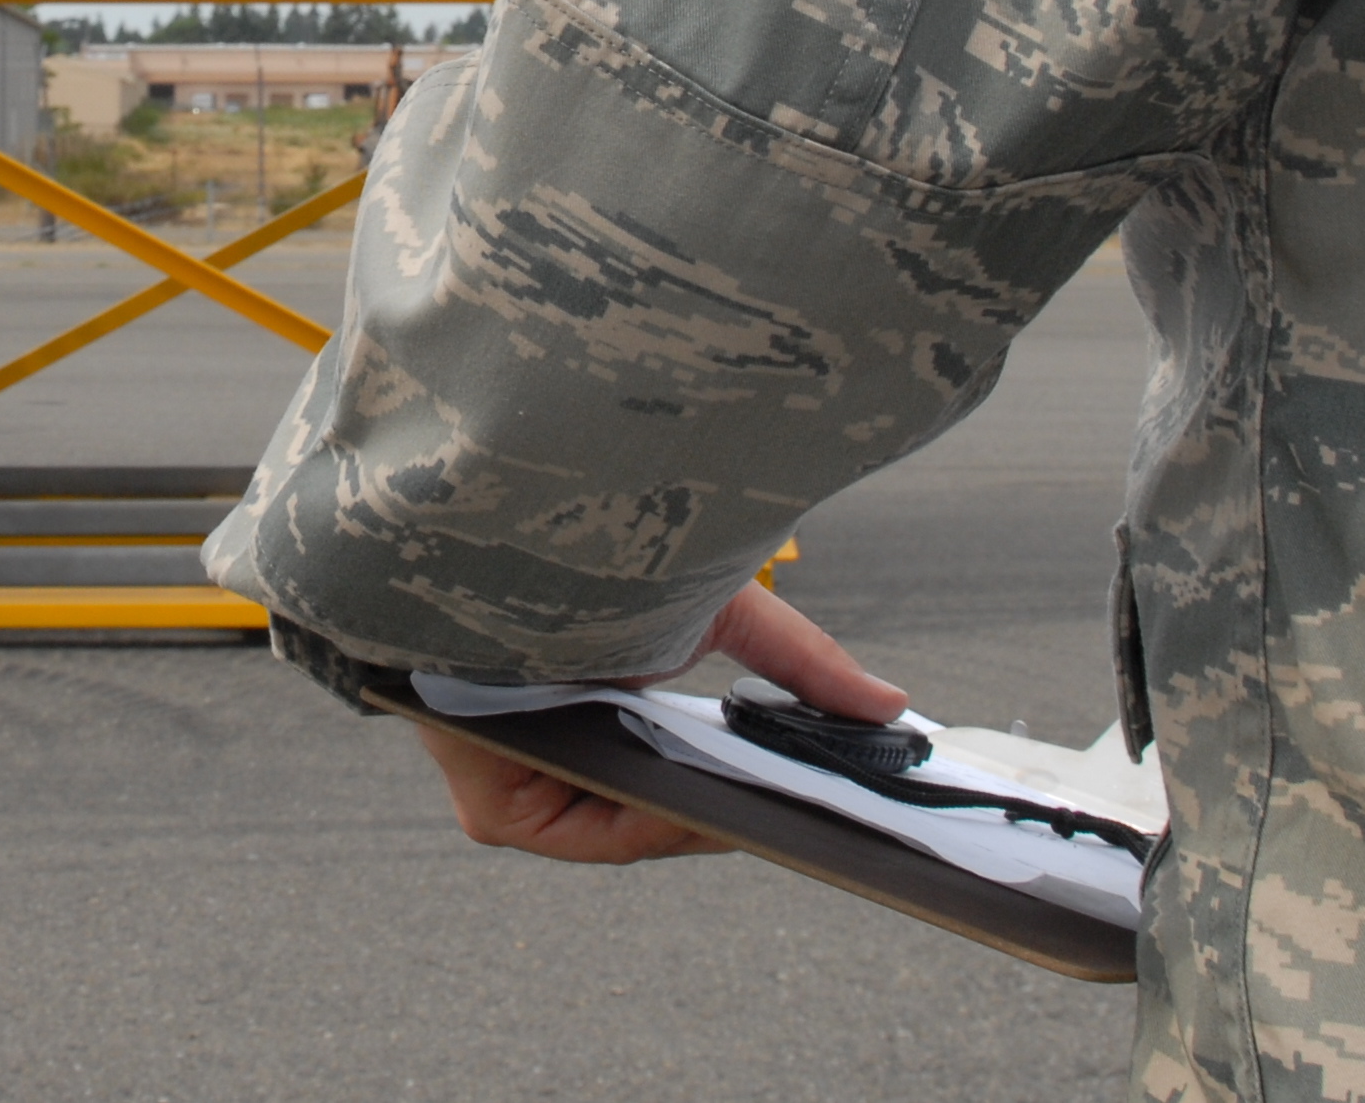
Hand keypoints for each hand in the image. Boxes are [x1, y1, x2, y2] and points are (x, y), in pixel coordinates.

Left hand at [414, 583, 902, 866]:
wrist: (472, 531)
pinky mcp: (495, 812)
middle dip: (742, 801)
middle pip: (663, 803)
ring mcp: (517, 793)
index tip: (831, 791)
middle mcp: (551, 762)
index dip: (756, 785)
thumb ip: (795, 661)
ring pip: (632, 822)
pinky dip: (652, 824)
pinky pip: (591, 833)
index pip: (684, 774)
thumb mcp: (705, 608)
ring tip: (786, 805)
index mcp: (599, 718)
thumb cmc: (573, 556)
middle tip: (830, 804)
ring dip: (704, 814)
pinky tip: (705, 804)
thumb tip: (892, 707)